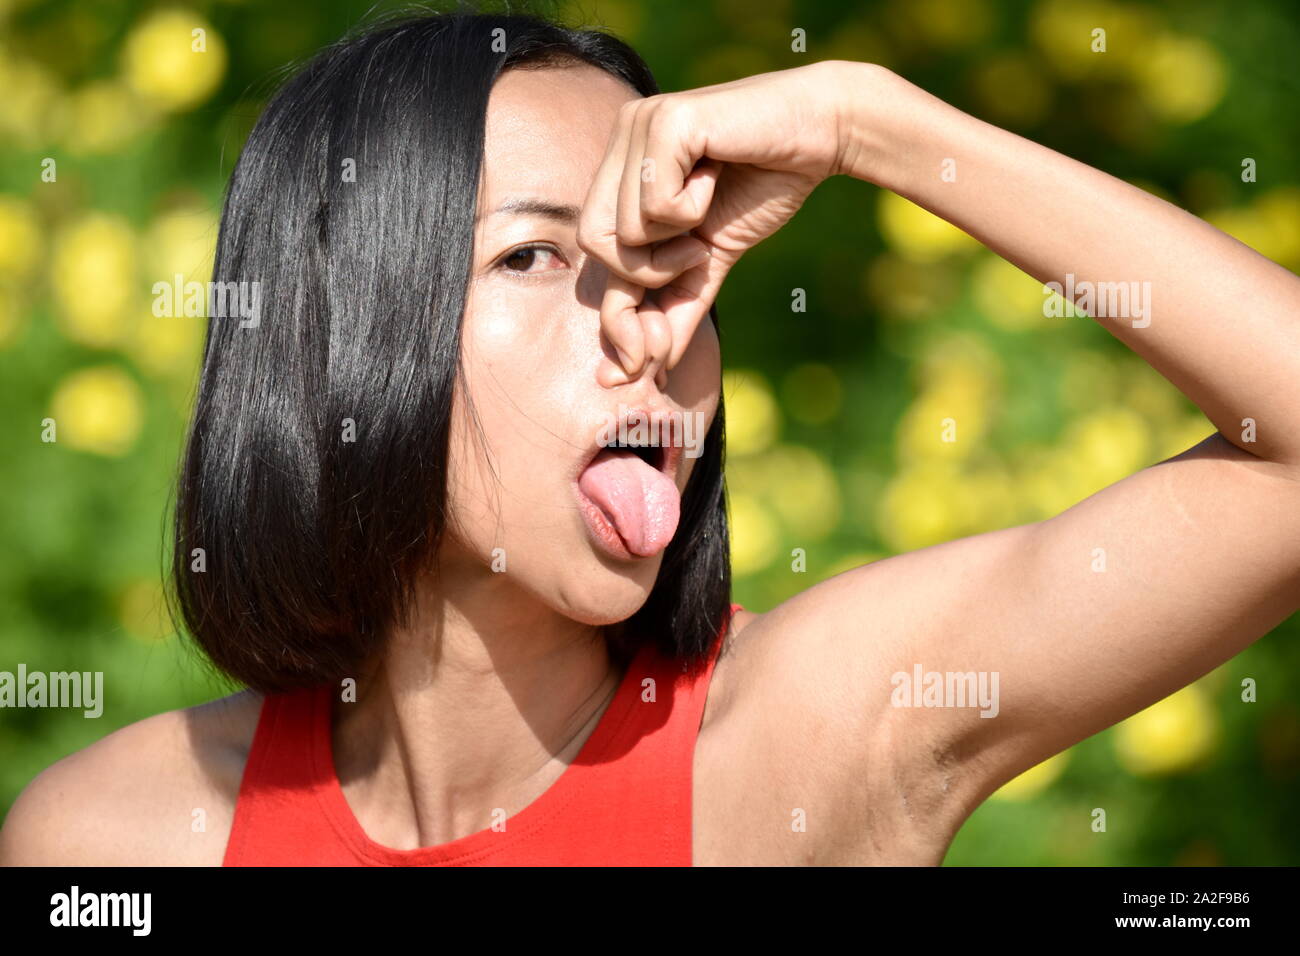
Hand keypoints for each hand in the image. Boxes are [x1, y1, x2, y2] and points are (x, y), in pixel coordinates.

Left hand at [577, 60, 855, 386]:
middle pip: (594, 243)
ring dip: (676, 237)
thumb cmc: (766, 185)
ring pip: (623, 228)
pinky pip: (655, 203)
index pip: (594, 250)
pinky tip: (715, 172)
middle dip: (645, 272)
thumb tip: (647, 371)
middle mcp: (622, 138)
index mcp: (624, 167)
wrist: (823, 134)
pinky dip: (691, 206)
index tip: (636, 366)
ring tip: (709, 200)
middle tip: (693, 252)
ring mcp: (639, 123)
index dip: (615, 310)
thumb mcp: (710, 259)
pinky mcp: (665, 120)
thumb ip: (676, 306)